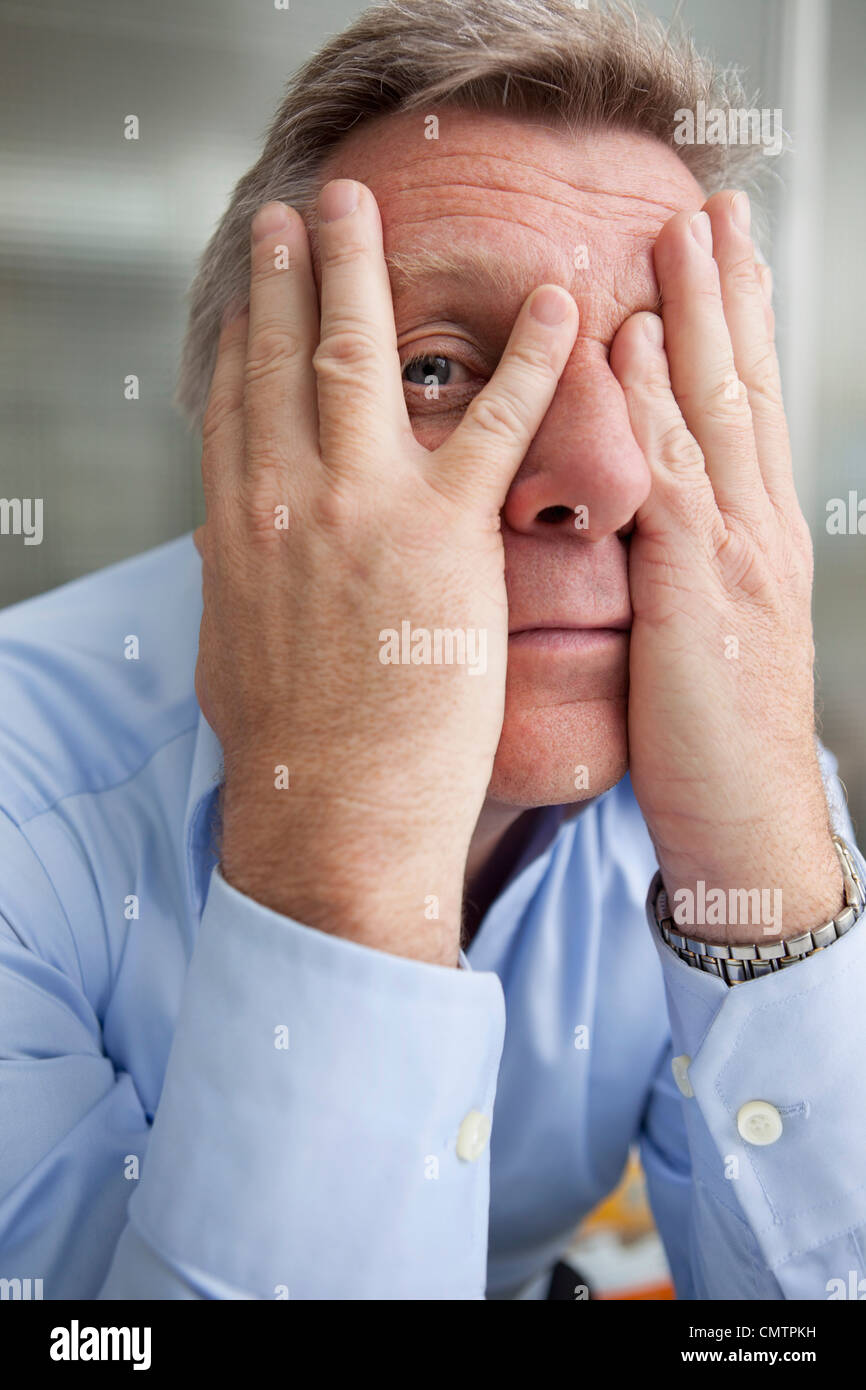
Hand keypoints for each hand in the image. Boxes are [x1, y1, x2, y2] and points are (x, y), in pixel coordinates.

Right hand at [195, 181, 577, 962]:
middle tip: (305, 207)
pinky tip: (553, 303)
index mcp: (239, 530)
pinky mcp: (445, 535)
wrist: (333, 817)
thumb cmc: (289, 756)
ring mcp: (364, 509)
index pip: (236, 404)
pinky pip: (496, 422)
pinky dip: (532, 356)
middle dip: (294, 269)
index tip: (256, 283)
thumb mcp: (231, 658)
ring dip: (367, 269)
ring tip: (370, 206)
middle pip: (285, 356)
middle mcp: (288, 500)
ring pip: (364, 357)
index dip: (245, 331)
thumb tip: (220, 556)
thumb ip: (232, 589)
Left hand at [609, 190, 841, 940]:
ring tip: (685, 234)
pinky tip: (638, 344)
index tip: (718, 260)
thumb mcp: (699, 640)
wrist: (747, 825)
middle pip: (743, 389)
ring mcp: (737, 556)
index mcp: (752, 542)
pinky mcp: (700, 591)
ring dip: (701, 316)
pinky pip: (674, 479)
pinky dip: (658, 406)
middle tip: (712, 208)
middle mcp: (756, 531)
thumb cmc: (710, 744)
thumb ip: (677, 572)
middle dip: (729, 293)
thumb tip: (641, 525)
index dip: (736, 331)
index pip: (744, 415)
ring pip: (718, 412)